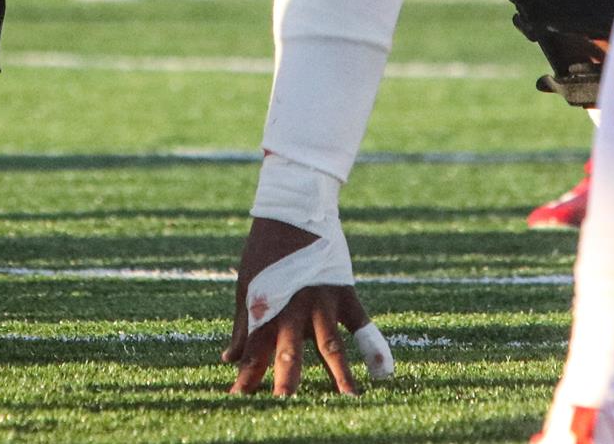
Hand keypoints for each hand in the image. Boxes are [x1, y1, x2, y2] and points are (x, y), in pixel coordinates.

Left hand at [221, 217, 390, 396]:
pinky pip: (362, 325)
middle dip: (285, 378)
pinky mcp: (343, 293)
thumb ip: (243, 327)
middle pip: (288, 351)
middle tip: (284, 402)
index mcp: (266, 310)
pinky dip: (375, 346)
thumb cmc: (264, 252)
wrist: (293, 211)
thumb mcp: (247, 288)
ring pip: (330, 344)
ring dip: (339, 373)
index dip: (246, 377)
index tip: (239, 401)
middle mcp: (292, 309)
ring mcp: (321, 302)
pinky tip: (384, 372)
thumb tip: (228, 359)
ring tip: (347, 399)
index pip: (253, 351)